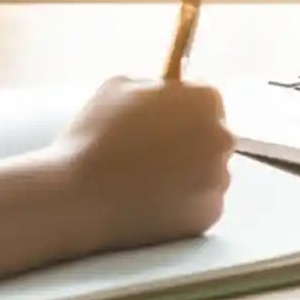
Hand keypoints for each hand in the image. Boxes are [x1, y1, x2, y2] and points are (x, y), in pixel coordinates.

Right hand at [54, 76, 234, 253]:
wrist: (79, 196)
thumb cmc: (94, 137)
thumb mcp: (119, 86)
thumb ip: (153, 86)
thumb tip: (163, 93)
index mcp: (205, 100)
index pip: (206, 102)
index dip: (182, 112)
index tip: (165, 123)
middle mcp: (220, 137)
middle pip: (212, 137)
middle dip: (189, 143)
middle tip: (153, 154)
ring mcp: (218, 178)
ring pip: (210, 172)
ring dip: (189, 174)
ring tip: (147, 180)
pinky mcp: (209, 213)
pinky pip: (202, 203)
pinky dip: (183, 204)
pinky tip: (152, 200)